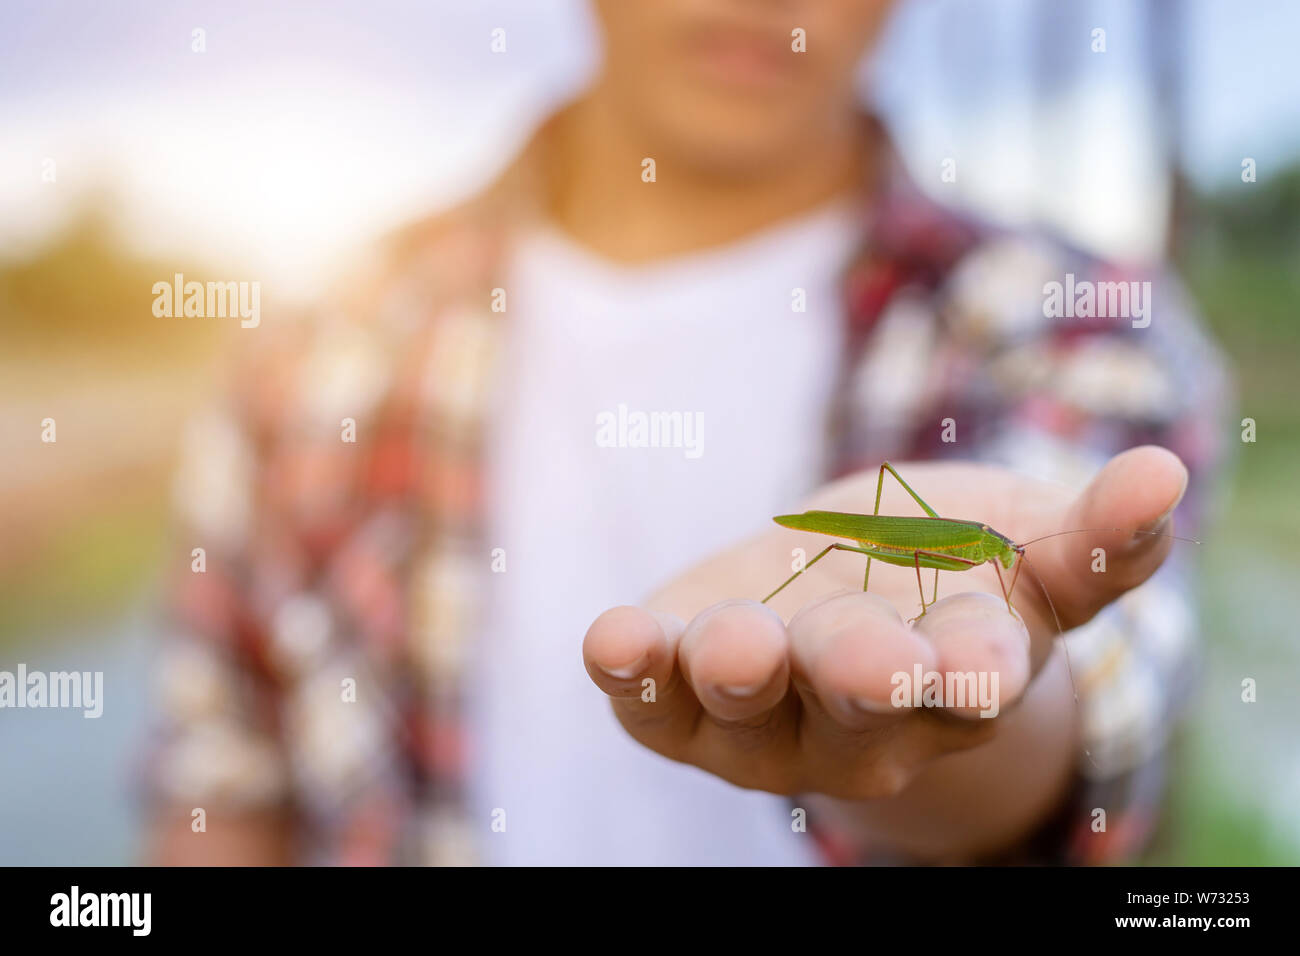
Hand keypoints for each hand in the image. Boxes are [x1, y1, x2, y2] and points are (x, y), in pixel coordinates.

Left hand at [582, 446, 1185, 801]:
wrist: (845, 596)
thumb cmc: (948, 572)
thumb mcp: (1028, 554)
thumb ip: (1093, 538)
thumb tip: (1161, 477)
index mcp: (962, 675)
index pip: (977, 673)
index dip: (975, 664)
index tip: (979, 661)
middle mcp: (864, 716)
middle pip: (862, 703)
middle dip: (861, 677)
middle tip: (863, 657)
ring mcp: (766, 716)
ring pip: (749, 703)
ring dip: (737, 671)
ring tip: (734, 640)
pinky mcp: (681, 695)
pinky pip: (654, 698)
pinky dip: (634, 671)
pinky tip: (612, 640)